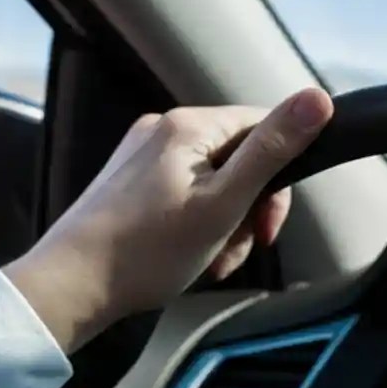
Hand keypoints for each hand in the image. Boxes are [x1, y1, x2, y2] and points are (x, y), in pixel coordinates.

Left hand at [5, 88, 333, 352]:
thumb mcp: (224, 203)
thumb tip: (318, 98)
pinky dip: (198, 224)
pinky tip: (187, 255)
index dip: (279, 177)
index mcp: (188, 126)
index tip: (268, 225)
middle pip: (241, 158)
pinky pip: (185, 193)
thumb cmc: (146, 252)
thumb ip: (273, 150)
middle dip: (249, 208)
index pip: (264, 127)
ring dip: (225, 223)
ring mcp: (142, 155)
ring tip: (208, 258)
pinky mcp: (129, 182)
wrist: (68, 289)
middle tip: (237, 247)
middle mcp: (163, 129)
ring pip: (215, 181)